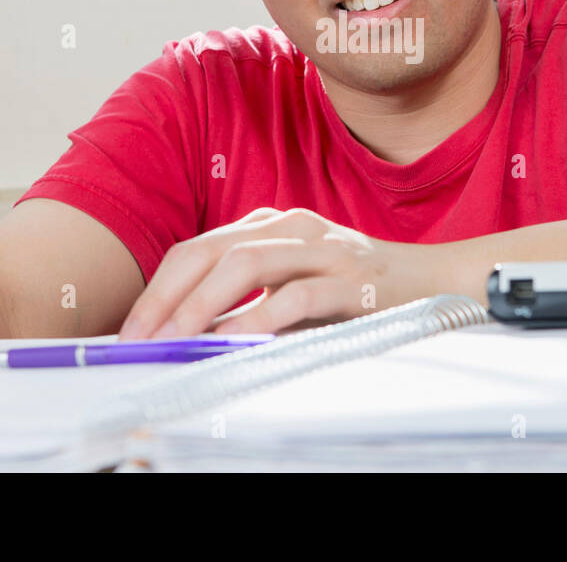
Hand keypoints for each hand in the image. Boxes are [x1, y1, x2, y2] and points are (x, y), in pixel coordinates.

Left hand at [116, 208, 442, 338]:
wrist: (437, 281)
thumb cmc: (356, 291)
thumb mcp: (293, 286)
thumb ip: (244, 302)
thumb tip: (182, 338)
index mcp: (271, 225)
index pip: (197, 250)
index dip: (157, 290)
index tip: (130, 331)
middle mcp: (293, 227)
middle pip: (210, 252)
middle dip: (166, 298)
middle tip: (138, 339)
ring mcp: (324, 248)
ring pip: (245, 264)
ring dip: (201, 306)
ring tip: (174, 341)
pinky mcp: (354, 278)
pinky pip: (296, 295)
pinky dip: (259, 318)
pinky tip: (235, 341)